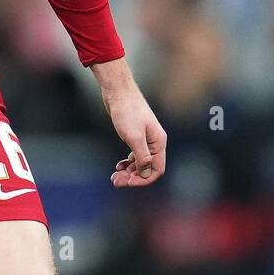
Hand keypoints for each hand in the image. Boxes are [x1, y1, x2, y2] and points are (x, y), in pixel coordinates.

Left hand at [92, 58, 166, 187]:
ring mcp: (145, 139)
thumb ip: (142, 156)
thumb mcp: (134, 137)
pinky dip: (128, 163)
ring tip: (115, 175)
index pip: (156, 169)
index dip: (143, 179)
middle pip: (147, 168)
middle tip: (116, 181)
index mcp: (158, 143)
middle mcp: (154, 142)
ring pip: (140, 163)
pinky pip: (135, 156)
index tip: (127, 182)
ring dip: (129, 172)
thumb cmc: (127, 111)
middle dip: (133, 177)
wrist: (118, 92)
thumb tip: (145, 173)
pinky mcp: (136, 136)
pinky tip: (119, 165)